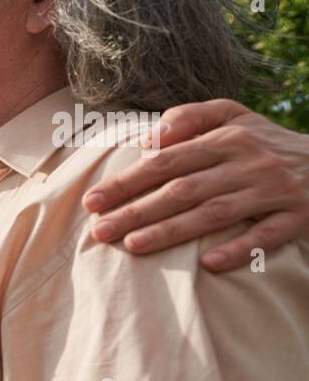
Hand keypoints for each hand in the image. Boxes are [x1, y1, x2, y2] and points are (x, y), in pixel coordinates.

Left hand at [82, 100, 308, 271]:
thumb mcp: (233, 116)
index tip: (92, 200)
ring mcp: (273, 190)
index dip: (127, 181)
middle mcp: (247, 162)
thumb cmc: (265, 142)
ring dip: (172, 231)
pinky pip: (266, 236)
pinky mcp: (298, 216)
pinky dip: (239, 249)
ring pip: (215, 213)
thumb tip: (149, 139)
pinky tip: (209, 264)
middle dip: (137, 210)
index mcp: (227, 137)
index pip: (165, 161)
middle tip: (100, 231)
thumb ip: (188, 118)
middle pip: (182, 189)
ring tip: (133, 246)